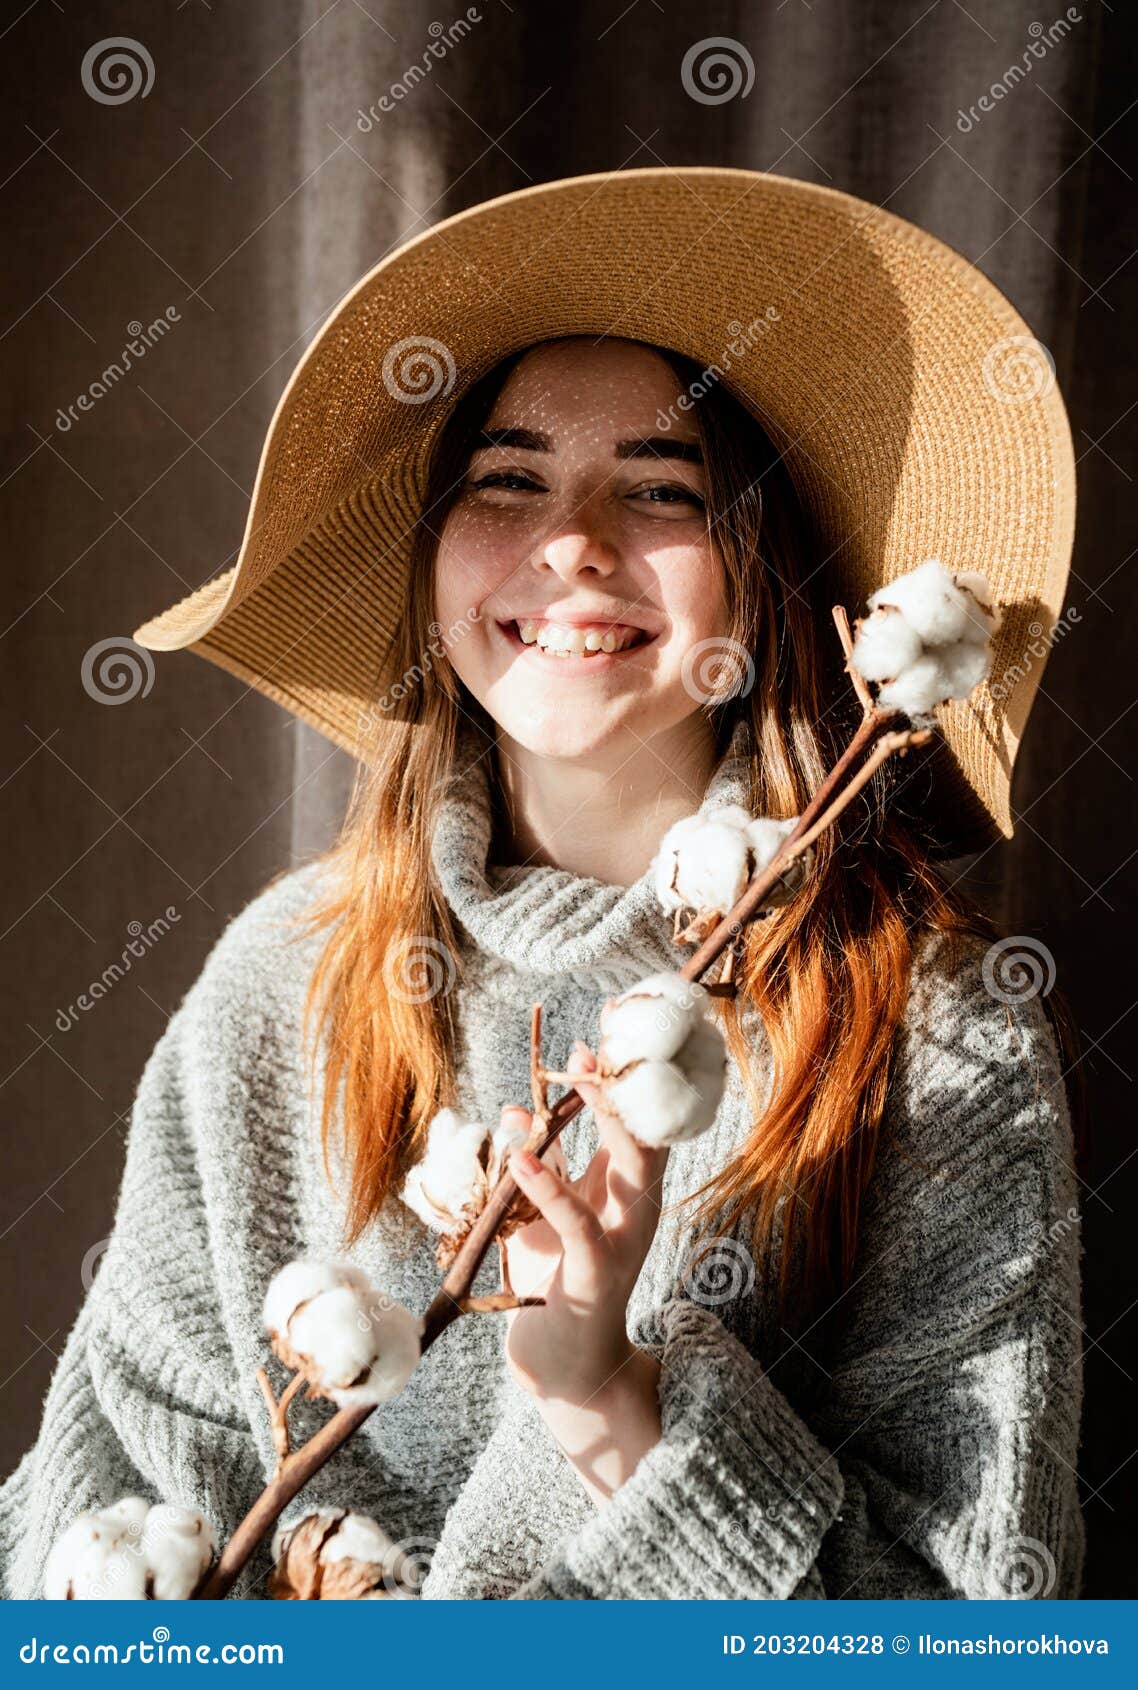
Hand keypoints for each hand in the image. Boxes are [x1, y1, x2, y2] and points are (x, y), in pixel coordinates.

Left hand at [499, 1042, 666, 1502]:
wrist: (563, 1366)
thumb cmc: (553, 1282)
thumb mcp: (539, 1210)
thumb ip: (535, 1161)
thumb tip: (516, 1109)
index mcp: (625, 1185)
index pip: (635, 1116)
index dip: (621, 1074)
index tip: (601, 1027)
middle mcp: (637, 1205)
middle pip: (648, 1128)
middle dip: (628, 1082)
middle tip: (604, 1039)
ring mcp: (625, 1237)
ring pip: (632, 1166)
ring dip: (606, 1120)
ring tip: (579, 1080)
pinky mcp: (598, 1272)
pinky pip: (577, 1221)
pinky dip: (549, 1186)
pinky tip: (521, 1159)